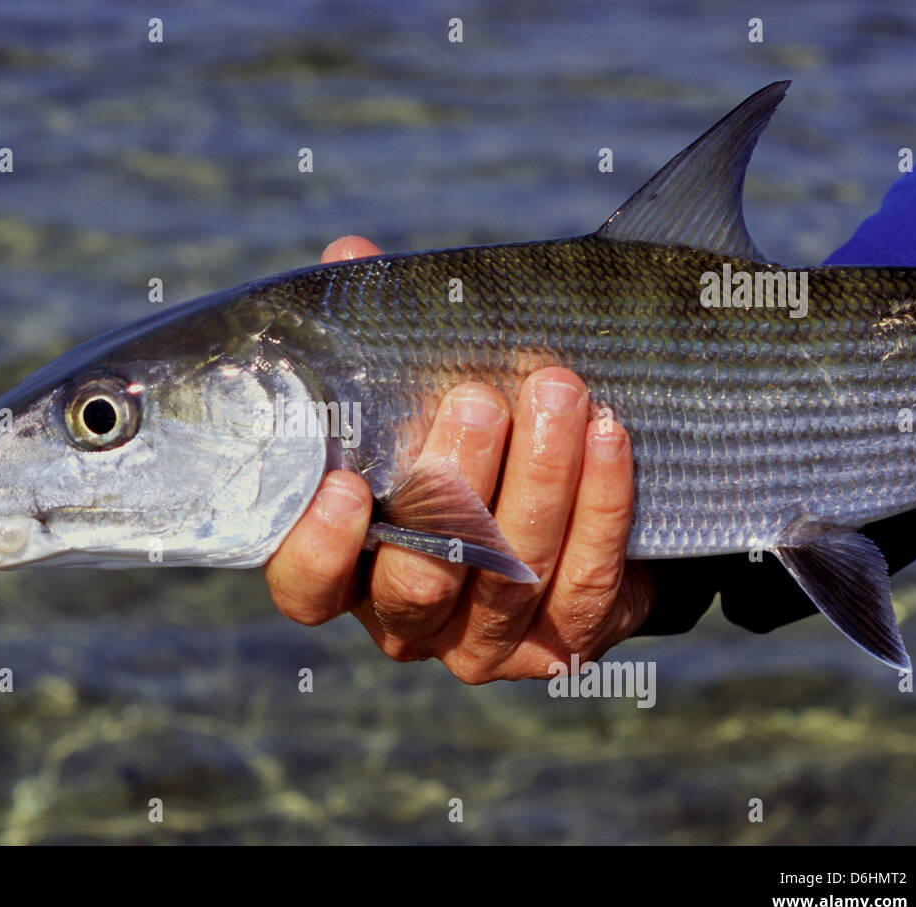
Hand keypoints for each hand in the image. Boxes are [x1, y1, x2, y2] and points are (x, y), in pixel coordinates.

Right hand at [265, 235, 654, 682]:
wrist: (565, 494)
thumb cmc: (463, 436)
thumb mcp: (412, 391)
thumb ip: (375, 338)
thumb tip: (350, 256)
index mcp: (349, 568)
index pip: (306, 588)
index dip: (319, 549)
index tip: (344, 483)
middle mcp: (409, 620)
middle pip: (419, 582)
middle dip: (452, 486)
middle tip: (477, 400)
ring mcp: (487, 641)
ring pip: (510, 580)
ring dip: (539, 481)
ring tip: (558, 392)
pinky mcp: (566, 641)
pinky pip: (585, 586)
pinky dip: (600, 507)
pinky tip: (609, 437)